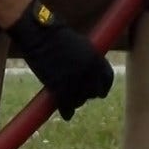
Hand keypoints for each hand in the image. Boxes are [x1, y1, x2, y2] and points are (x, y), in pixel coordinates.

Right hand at [6, 0, 112, 119]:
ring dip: (75, 101)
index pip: (107, 80)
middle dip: (87, 94)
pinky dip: (66, 111)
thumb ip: (88, 60)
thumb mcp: (81, 45)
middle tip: (78, 94)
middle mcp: (89, 72)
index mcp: (97, 59)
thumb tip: (91, 74)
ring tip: (68, 99)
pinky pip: (66, 106)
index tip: (97, 91)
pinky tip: (66, 114)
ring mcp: (75, 81)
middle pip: (94, 93)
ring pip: (80, 101)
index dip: (102, 87)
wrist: (40, 35)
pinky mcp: (59, 88)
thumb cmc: (57, 36)